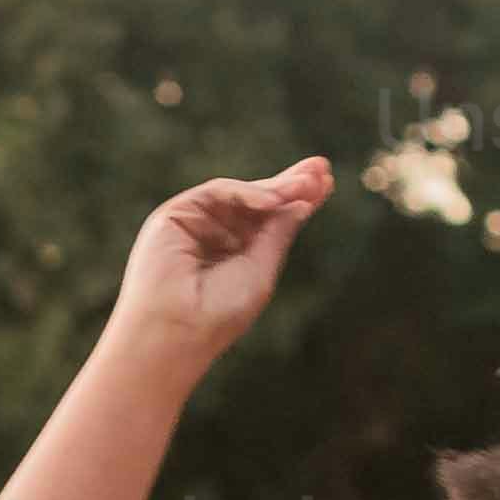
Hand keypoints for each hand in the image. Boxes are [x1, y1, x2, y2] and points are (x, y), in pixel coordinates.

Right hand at [104, 159, 330, 374]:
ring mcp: (191, 224)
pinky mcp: (174, 215)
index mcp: (231, 255)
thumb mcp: (260, 269)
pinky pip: (217, 193)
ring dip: (275, 187)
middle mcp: (211, 236)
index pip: (267, 221)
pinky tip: (276, 199)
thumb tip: (302, 202)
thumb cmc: (218, 314)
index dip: (295, 201)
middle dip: (289, 184)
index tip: (326, 185)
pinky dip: (247, 194)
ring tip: (309, 182)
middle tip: (322, 168)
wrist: (175, 332)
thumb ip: (277, 233)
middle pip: (254, 202)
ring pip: (239, 195)